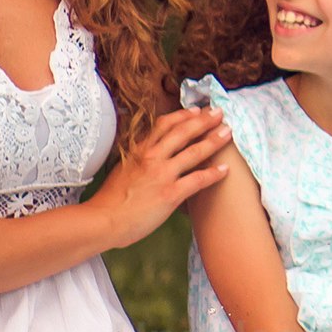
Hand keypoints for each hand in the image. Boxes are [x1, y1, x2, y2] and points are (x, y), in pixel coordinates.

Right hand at [89, 105, 235, 240]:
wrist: (102, 221)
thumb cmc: (109, 200)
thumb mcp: (122, 169)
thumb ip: (137, 158)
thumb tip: (148, 154)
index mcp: (139, 150)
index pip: (164, 124)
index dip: (183, 115)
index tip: (196, 110)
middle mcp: (153, 157)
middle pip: (183, 131)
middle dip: (204, 120)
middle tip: (220, 112)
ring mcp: (162, 174)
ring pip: (194, 151)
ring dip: (214, 140)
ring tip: (228, 132)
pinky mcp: (170, 193)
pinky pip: (198, 180)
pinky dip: (214, 173)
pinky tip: (225, 169)